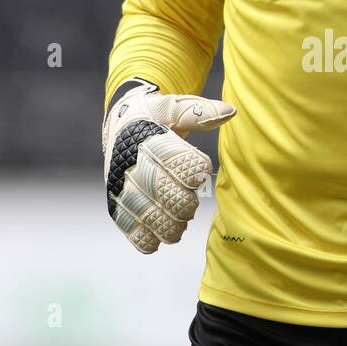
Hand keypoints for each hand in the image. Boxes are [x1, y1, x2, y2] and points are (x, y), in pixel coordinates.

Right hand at [102, 79, 235, 253]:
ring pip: (143, 212)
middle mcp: (129, 162)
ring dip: (165, 225)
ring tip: (180, 227)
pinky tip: (159, 239)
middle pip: (158, 190)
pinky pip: (127, 225)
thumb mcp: (173, 107)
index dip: (191, 168)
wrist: (119, 124)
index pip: (170, 157)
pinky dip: (144, 236)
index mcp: (145, 137)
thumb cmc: (155, 116)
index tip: (201, 172)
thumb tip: (230, 111)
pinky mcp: (115, 202)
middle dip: (180, 202)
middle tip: (191, 205)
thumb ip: (199, 113)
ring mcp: (121, 185)